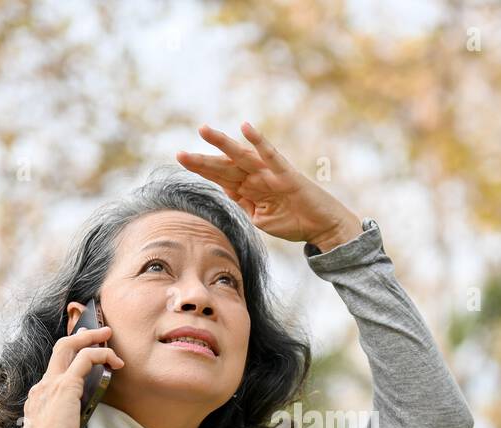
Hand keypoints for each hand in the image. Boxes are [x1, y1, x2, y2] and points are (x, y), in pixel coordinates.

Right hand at [11, 324, 123, 427]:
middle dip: (80, 335)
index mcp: (40, 396)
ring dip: (92, 339)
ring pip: (69, 347)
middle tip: (99, 332)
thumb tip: (77, 422)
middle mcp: (43, 385)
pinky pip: (85, 359)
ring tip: (109, 337)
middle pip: (59, 349)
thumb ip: (67, 422)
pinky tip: (114, 360)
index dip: (71, 356)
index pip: (55, 368)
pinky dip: (101, 354)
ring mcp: (52, 383)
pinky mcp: (66, 386)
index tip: (85, 351)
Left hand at [177, 121, 362, 250]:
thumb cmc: (293, 222)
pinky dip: (259, 141)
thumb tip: (226, 200)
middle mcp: (255, 177)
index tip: (180, 160)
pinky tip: (246, 128)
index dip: (201, 169)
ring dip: (222, 143)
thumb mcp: (260, 221)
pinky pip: (270, 155)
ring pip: (242, 156)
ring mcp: (269, 173)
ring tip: (203, 131)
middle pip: (224, 166)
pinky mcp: (286, 173)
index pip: (220, 177)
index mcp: (248, 189)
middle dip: (202, 161)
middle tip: (180, 154)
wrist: (321, 226)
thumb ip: (243, 209)